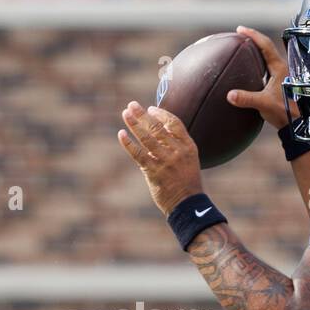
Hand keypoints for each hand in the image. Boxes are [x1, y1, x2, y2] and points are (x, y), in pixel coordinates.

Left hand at [118, 101, 203, 215]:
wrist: (187, 204)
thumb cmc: (186, 182)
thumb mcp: (188, 160)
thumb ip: (175, 145)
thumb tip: (157, 128)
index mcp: (188, 146)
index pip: (174, 123)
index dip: (161, 114)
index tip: (150, 109)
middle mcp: (178, 152)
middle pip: (158, 127)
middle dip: (143, 114)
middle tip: (132, 104)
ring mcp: (166, 162)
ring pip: (147, 138)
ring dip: (134, 124)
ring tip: (125, 114)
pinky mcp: (154, 172)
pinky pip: (138, 154)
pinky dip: (128, 144)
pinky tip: (121, 134)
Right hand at [225, 26, 297, 129]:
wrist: (299, 123)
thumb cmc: (286, 112)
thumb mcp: (264, 104)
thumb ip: (246, 99)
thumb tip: (230, 95)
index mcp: (279, 68)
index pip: (265, 45)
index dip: (252, 35)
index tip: (241, 29)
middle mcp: (283, 68)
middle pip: (267, 47)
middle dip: (254, 39)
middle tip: (241, 35)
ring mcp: (283, 75)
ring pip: (269, 56)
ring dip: (258, 50)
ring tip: (246, 48)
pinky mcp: (281, 82)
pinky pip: (269, 66)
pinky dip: (260, 62)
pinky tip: (253, 68)